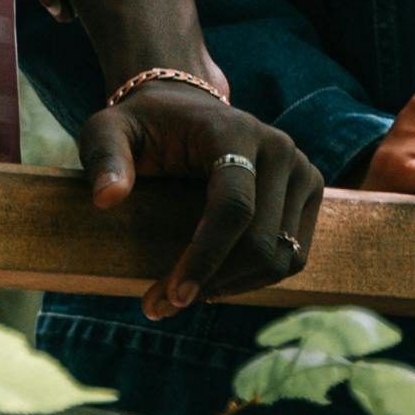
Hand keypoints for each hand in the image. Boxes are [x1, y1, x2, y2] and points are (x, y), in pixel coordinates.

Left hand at [81, 75, 328, 317]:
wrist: (183, 109)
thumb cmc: (142, 125)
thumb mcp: (108, 131)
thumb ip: (105, 157)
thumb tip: (108, 198)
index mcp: (234, 131)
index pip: (233, 206)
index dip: (206, 256)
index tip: (174, 296)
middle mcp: (279, 149)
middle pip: (260, 240)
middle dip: (212, 281)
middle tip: (158, 305)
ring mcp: (302, 170)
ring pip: (281, 256)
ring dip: (233, 287)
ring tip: (183, 295)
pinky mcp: (309, 192)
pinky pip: (293, 255)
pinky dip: (255, 278)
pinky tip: (214, 280)